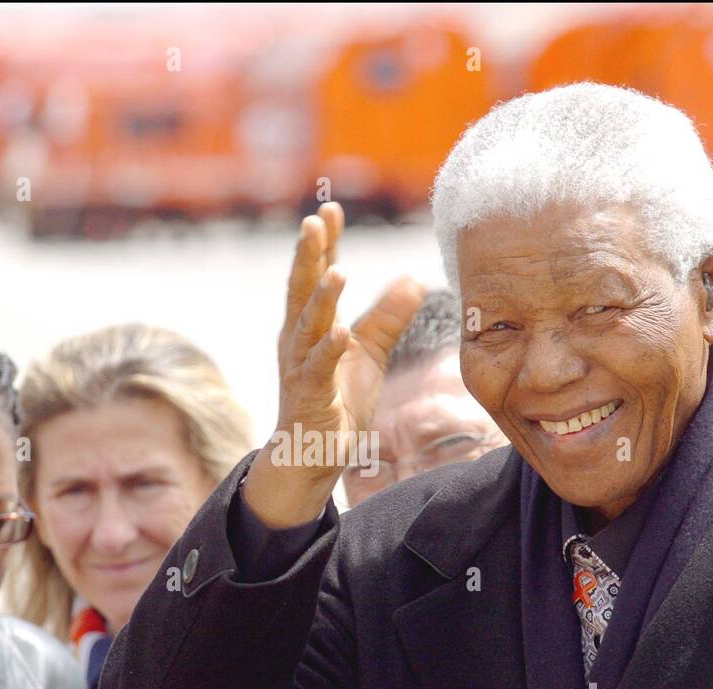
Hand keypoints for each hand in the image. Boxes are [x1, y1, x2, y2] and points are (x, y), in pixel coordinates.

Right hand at [244, 202, 423, 527]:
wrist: (314, 454)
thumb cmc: (338, 402)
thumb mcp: (370, 354)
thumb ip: (388, 317)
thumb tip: (413, 279)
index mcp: (312, 326)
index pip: (318, 277)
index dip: (324, 245)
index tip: (329, 210)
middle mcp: (299, 340)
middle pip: (302, 290)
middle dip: (308, 256)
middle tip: (314, 222)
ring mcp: (300, 367)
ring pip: (308, 326)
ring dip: (322, 298)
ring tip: (336, 271)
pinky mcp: (308, 395)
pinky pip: (318, 369)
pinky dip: (328, 350)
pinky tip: (340, 333)